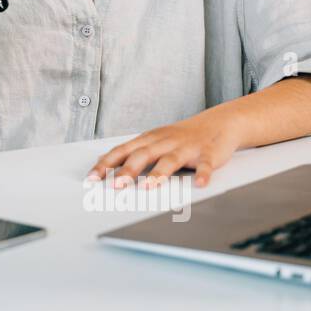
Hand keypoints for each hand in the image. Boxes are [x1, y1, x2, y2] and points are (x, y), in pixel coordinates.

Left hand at [85, 107, 245, 188]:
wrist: (218, 122)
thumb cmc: (181, 136)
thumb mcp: (153, 140)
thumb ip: (131, 153)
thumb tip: (102, 162)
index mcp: (149, 139)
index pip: (122, 151)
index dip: (106, 165)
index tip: (91, 179)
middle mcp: (165, 141)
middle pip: (143, 155)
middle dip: (127, 170)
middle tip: (115, 186)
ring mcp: (186, 147)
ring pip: (170, 160)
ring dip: (158, 174)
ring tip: (147, 187)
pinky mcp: (207, 154)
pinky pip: (205, 165)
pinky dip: (203, 174)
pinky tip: (200, 184)